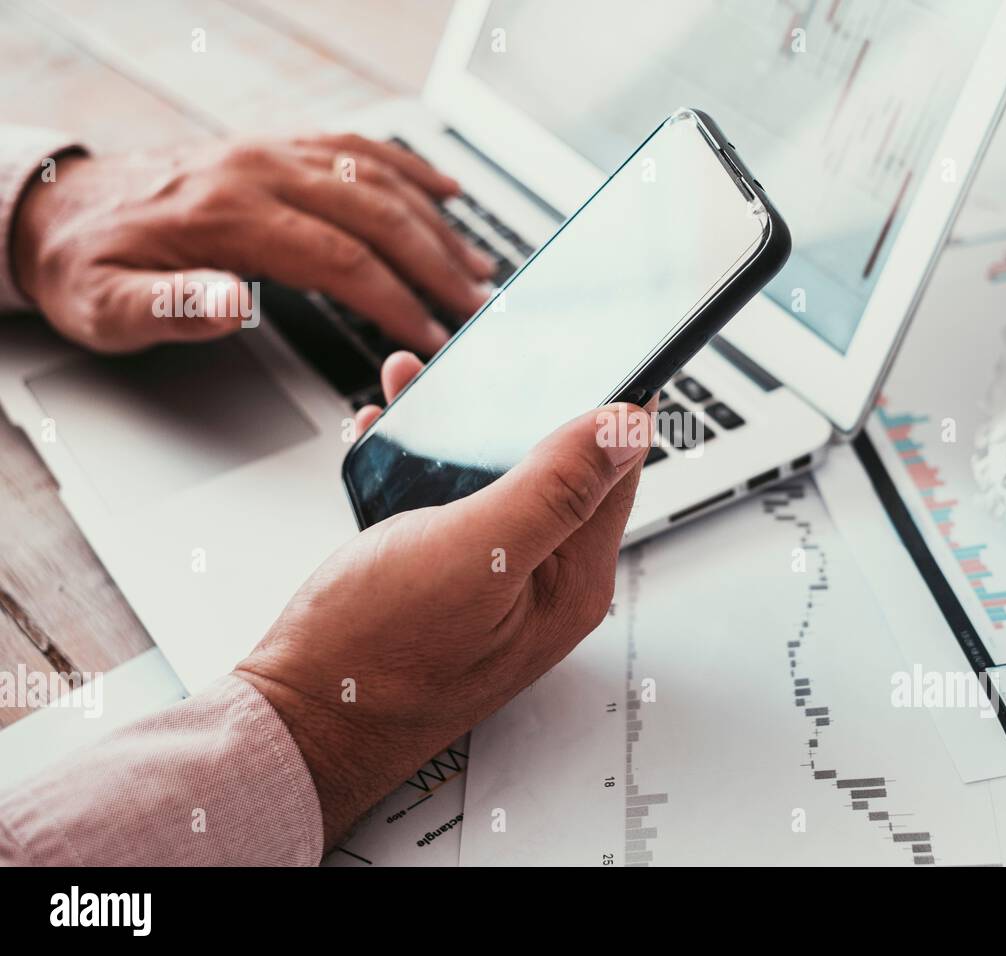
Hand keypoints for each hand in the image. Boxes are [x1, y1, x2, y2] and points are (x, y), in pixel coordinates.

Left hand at [12, 134, 494, 352]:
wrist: (60, 210)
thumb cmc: (88, 265)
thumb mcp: (108, 306)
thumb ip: (172, 307)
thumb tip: (236, 304)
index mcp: (225, 213)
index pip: (339, 258)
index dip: (396, 301)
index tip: (433, 337)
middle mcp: (257, 171)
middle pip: (374, 214)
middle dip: (436, 264)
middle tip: (477, 307)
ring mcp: (271, 153)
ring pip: (375, 179)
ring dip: (435, 223)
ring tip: (478, 265)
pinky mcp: (276, 149)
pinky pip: (356, 148)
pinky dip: (408, 169)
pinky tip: (445, 191)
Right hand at [235, 353, 655, 845]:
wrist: (299, 720)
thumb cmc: (378, 656)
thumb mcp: (477, 551)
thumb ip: (556, 485)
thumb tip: (628, 425)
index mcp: (572, 577)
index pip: (617, 470)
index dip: (607, 404)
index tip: (588, 349)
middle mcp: (544, 581)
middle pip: (555, 467)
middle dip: (518, 404)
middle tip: (485, 357)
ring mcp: (496, 582)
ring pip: (494, 479)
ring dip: (463, 428)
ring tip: (419, 383)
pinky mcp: (449, 583)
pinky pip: (451, 505)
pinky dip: (423, 465)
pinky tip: (390, 439)